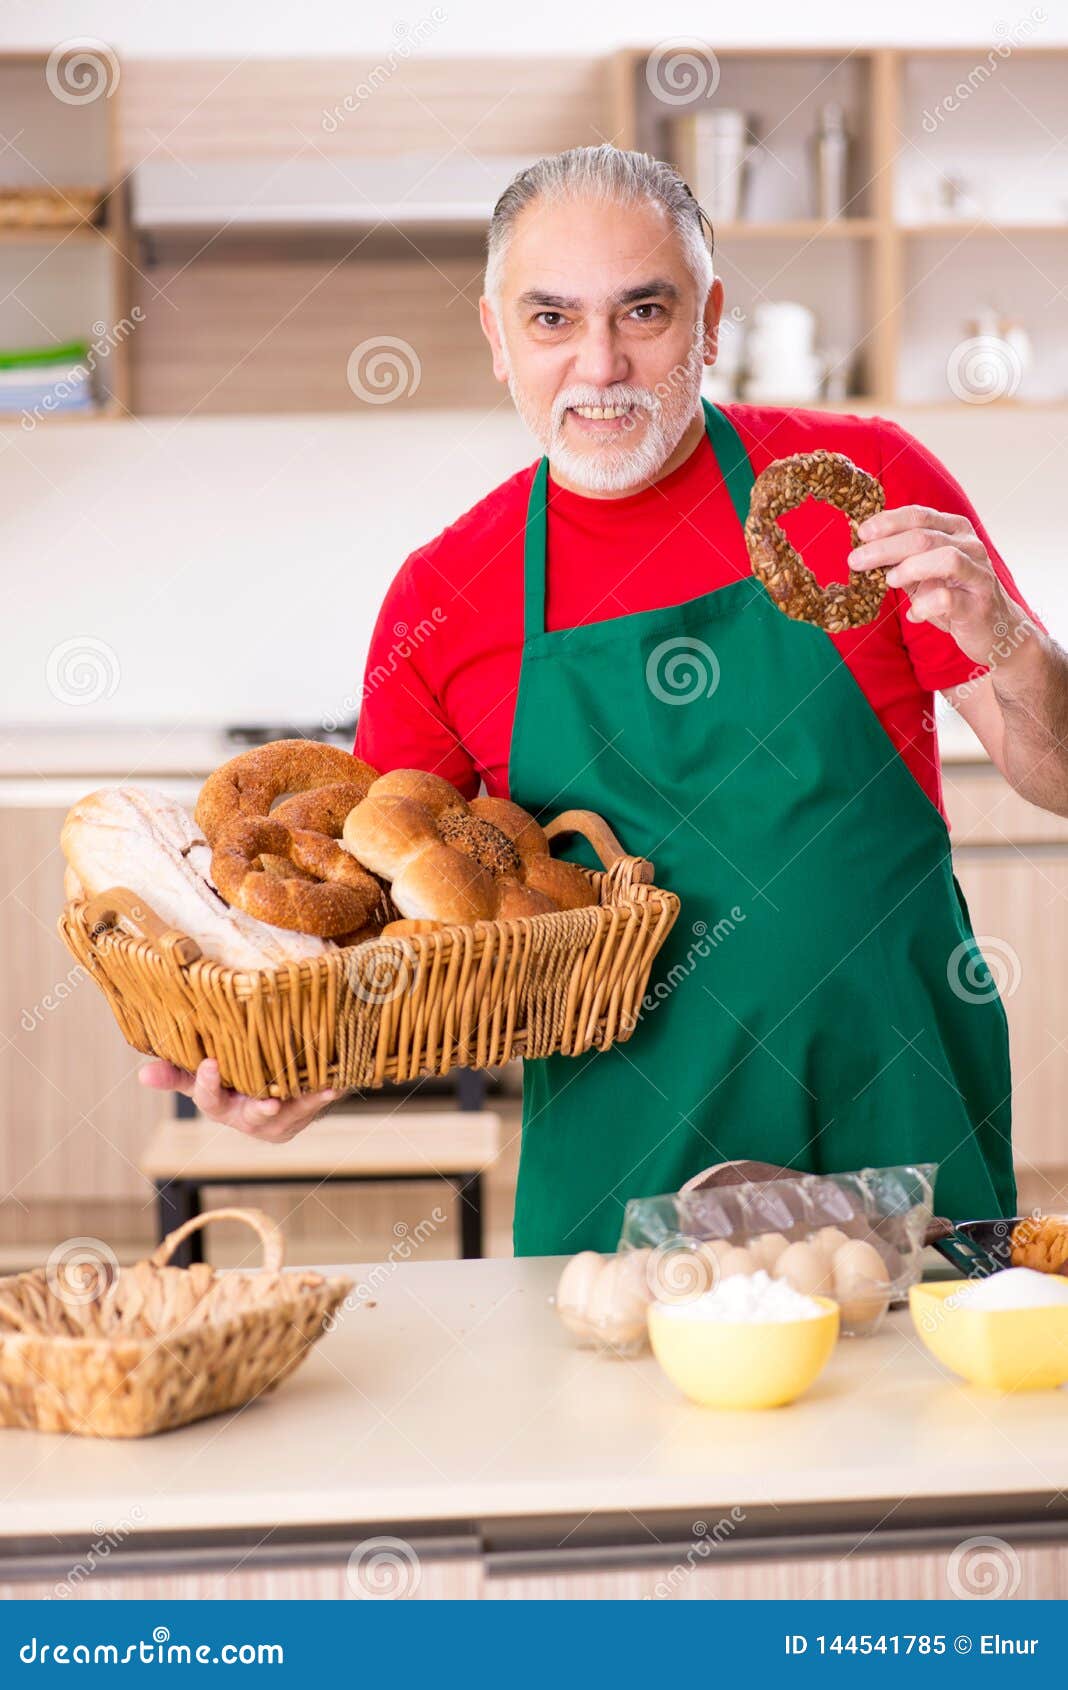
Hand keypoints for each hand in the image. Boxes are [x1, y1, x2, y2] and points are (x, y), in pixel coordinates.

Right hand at [138, 1057, 340, 1142]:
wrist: (275, 1088)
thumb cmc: (231, 1078)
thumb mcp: (203, 1077)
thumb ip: (176, 1075)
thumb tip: (142, 1075)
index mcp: (222, 1107)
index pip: (209, 1101)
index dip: (207, 1084)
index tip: (210, 1063)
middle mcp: (250, 1119)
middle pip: (254, 1116)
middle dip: (261, 1109)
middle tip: (269, 1101)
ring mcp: (281, 1119)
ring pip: (291, 1113)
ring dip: (304, 1103)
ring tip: (315, 1090)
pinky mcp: (304, 1114)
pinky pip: (315, 1105)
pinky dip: (324, 1095)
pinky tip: (335, 1085)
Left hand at [849, 504, 1029, 667]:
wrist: (994, 629)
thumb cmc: (954, 596)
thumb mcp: (924, 573)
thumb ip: (900, 560)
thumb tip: (862, 552)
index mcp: (955, 531)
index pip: (919, 515)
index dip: (888, 522)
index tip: (861, 533)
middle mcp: (970, 546)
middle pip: (924, 536)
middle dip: (885, 547)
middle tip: (856, 560)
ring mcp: (979, 574)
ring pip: (945, 558)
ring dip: (910, 568)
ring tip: (890, 580)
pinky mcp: (979, 604)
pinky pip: (949, 599)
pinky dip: (924, 605)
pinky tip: (913, 614)